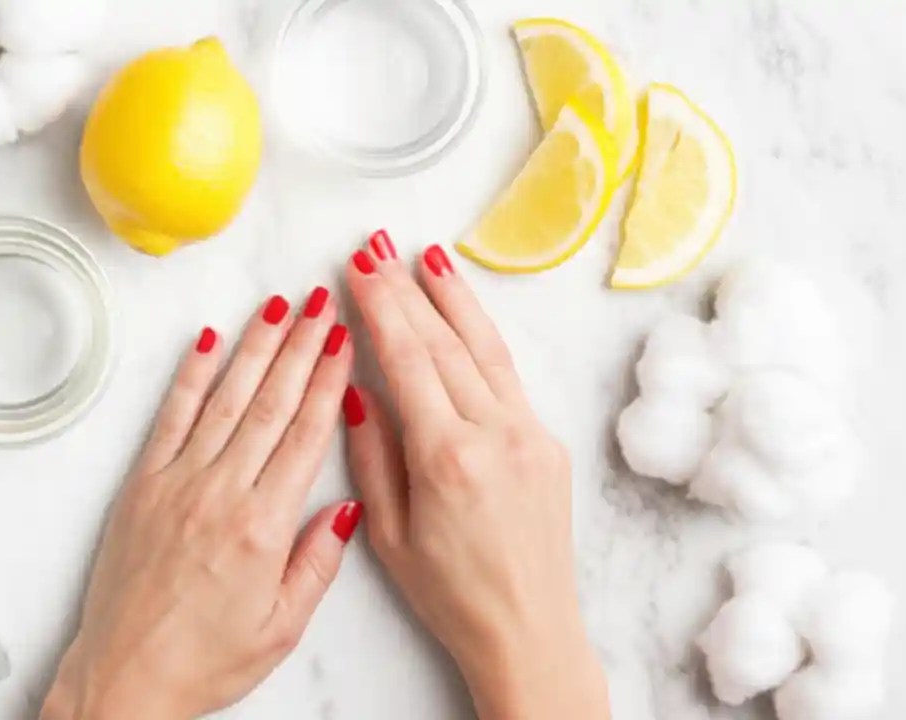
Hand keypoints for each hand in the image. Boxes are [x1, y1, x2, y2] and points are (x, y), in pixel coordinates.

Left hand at [41, 290, 360, 719]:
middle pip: (271, 403)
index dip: (329, 380)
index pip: (306, 435)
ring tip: (279, 306)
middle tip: (323, 302)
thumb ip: (318, 562)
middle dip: (302, 345)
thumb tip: (345, 506)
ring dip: (255, 347)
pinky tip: (207, 342)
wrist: (126, 678)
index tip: (346, 340)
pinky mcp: (142, 486)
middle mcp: (220, 494)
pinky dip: (189, 376)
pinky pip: (169, 419)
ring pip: (224, 399)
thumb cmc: (203, 662)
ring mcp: (176, 484)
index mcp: (263, 527)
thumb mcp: (282, 627)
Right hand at [343, 233, 609, 719]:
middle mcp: (495, 435)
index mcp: (447, 458)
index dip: (380, 307)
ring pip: (485, 348)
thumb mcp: (389, 534)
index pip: (407, 360)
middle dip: (406, 289)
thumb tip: (359, 392)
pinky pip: (508, 375)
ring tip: (427, 255)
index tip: (358, 268)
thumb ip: (372, 456)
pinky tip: (465, 313)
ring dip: (453, 298)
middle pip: (444, 343)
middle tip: (376, 246)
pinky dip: (483, 336)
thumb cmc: (451, 596)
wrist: (529, 631)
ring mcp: (529, 434)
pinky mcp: (548, 442)